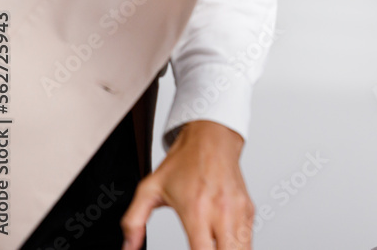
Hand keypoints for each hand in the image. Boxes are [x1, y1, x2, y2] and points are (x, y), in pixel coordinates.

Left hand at [121, 121, 253, 249]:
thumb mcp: (149, 189)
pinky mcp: (248, 209)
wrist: (212, 137)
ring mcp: (239, 211)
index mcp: (197, 210)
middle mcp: (222, 212)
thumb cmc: (184, 161)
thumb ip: (133, 222)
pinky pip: (248, 239)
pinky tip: (225, 247)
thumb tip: (128, 247)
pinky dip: (238, 247)